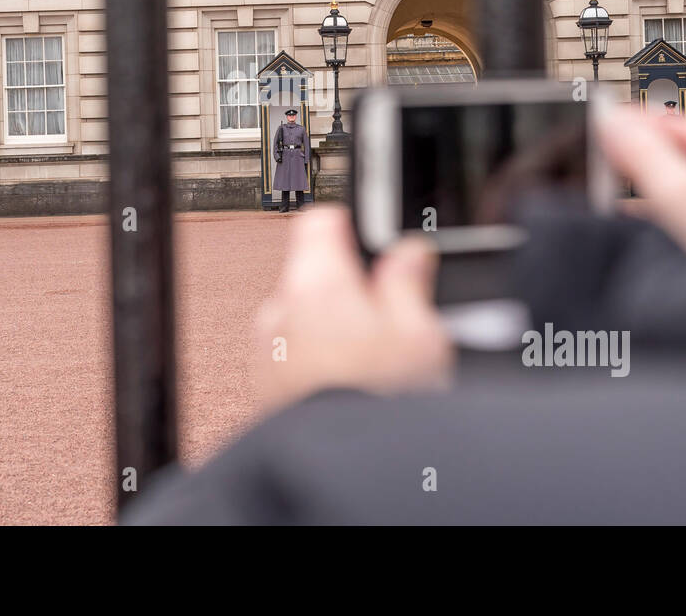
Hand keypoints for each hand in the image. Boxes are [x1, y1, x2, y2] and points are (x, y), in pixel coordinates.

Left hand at [254, 208, 452, 414]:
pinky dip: (318, 364)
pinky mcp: (264, 389)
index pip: (320, 220)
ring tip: (375, 363)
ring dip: (333, 331)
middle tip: (391, 318)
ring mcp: (266, 351)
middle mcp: (279, 309)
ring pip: (303, 320)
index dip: (352, 225)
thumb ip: (408, 282)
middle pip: (313, 275)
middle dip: (349, 290)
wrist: (337, 465)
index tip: (376, 242)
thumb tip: (408, 254)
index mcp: (315, 281)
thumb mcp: (420, 333)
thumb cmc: (376, 402)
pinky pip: (294, 358)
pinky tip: (351, 386)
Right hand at [595, 105, 685, 262]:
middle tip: (600, 155)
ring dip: (646, 194)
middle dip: (642, 159)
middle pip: (685, 161)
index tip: (604, 121)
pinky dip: (658, 223)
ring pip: (683, 195)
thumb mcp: (680, 204)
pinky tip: (629, 230)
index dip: (643, 122)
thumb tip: (615, 122)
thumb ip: (645, 156)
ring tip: (608, 193)